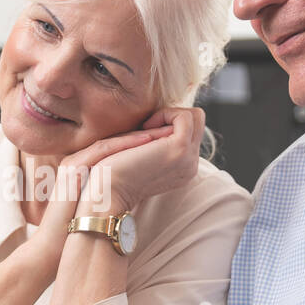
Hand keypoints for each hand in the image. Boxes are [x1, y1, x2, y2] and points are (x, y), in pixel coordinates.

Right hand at [29, 124, 172, 258]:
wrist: (51, 249)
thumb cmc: (78, 233)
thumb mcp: (100, 207)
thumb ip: (115, 194)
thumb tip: (141, 193)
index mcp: (83, 169)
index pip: (116, 149)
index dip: (141, 143)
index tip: (166, 141)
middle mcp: (77, 162)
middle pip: (114, 141)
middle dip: (144, 134)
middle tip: (171, 130)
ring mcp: (73, 164)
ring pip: (110, 142)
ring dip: (139, 136)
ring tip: (164, 131)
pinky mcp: (71, 170)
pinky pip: (102, 151)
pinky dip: (126, 144)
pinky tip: (147, 140)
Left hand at [81, 107, 204, 214]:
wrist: (108, 191)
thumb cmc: (114, 172)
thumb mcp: (142, 156)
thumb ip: (157, 143)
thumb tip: (164, 122)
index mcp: (183, 168)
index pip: (191, 133)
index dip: (169, 123)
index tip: (144, 133)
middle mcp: (191, 165)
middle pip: (197, 123)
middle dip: (172, 116)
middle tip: (147, 127)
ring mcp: (188, 158)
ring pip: (195, 117)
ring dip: (169, 114)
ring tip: (146, 128)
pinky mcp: (180, 148)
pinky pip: (185, 117)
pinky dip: (166, 114)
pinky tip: (146, 127)